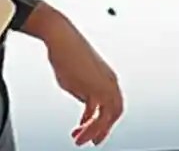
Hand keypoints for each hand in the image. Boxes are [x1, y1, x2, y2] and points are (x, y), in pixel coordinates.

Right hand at [36, 8, 123, 144]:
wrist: (63, 38)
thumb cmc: (68, 54)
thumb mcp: (79, 78)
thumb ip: (85, 93)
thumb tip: (87, 107)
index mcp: (110, 78)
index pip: (115, 104)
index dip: (107, 119)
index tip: (95, 128)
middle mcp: (111, 82)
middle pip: (115, 113)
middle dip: (103, 129)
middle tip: (92, 142)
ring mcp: (105, 85)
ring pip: (107, 117)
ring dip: (94, 131)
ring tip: (80, 140)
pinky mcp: (95, 87)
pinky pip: (97, 114)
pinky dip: (89, 125)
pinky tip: (78, 129)